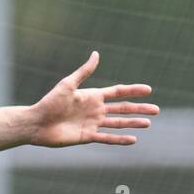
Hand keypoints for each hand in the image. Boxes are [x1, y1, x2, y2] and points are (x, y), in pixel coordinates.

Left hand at [30, 50, 158, 146]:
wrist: (37, 123)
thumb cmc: (49, 102)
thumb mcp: (68, 84)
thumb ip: (84, 71)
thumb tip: (96, 54)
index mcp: (92, 96)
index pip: (117, 92)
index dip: (133, 91)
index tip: (148, 90)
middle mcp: (95, 110)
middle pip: (122, 109)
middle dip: (139, 109)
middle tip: (156, 110)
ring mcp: (92, 124)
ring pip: (118, 124)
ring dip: (133, 123)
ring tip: (148, 123)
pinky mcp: (87, 137)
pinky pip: (107, 138)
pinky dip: (120, 139)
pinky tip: (133, 140)